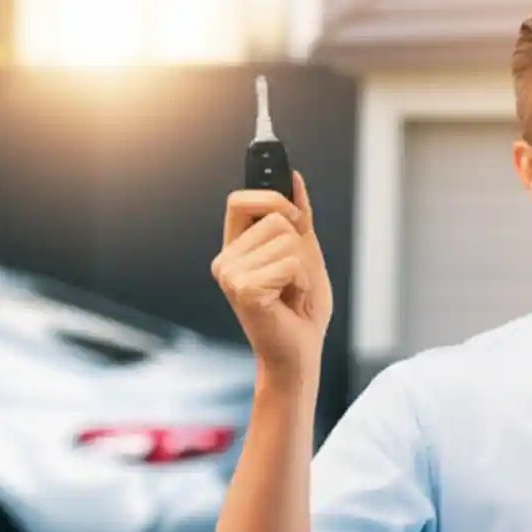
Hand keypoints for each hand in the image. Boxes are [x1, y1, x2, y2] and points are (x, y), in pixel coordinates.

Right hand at [211, 171, 332, 381]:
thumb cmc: (301, 310)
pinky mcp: (244, 290)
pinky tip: (291, 303)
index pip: (240, 199)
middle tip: (294, 279)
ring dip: (304, 269)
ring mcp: (230, 275)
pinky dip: (303, 283)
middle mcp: (225, 260)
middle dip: (300, 247)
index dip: (270, 198)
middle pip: (276, 217)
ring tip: (292, 293)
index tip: (294, 218)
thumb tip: (294, 177)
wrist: (300, 354)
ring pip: (287, 240)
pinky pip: (290, 263)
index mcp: (234, 249)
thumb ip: (298, 216)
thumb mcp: (305, 253)